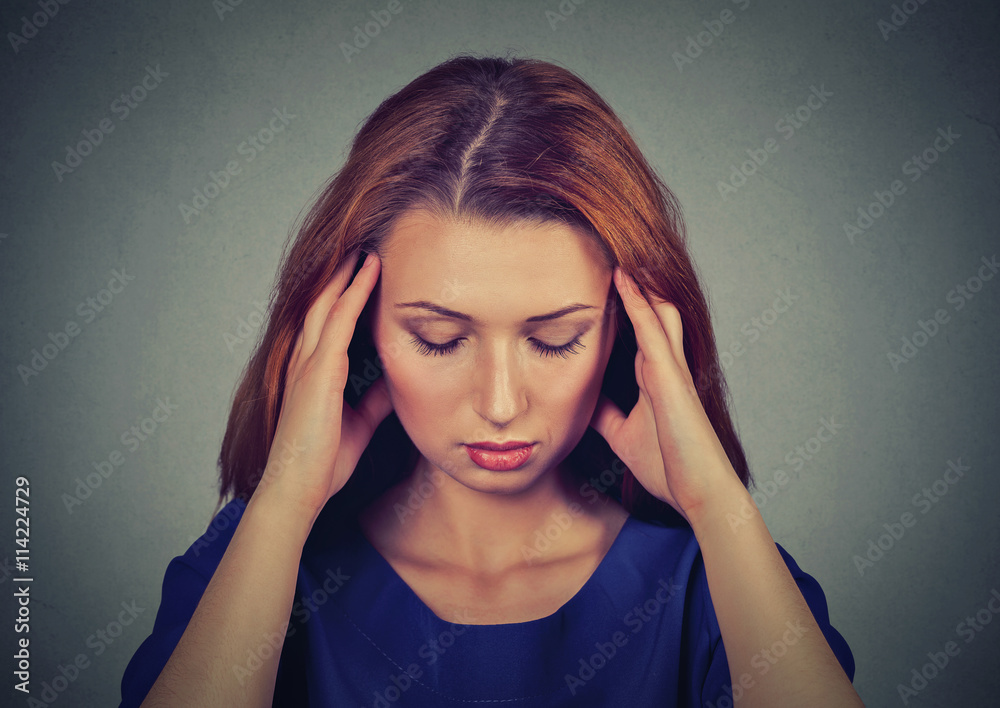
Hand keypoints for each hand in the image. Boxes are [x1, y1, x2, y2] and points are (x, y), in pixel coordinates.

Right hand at [257, 250, 393, 516]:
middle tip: (363, 245)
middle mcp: (305, 359)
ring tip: (367, 246)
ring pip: (328, 302)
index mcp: (313, 371)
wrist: (299, 486)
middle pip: (323, 302)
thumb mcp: (360, 421)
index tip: (365, 271)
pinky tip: (368, 272)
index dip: (345, 294)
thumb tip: (397, 381)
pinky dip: (353, 293)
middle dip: (342, 274)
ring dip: (347, 273)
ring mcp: (308, 362)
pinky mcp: (318, 370)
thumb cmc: (323, 459)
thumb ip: (375, 398)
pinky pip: (337, 320)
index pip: (329, 321)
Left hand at [589, 267, 739, 523]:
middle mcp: (664, 367)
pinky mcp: (672, 376)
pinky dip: (638, 303)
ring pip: (656, 311)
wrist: (698, 493)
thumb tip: (582, 403)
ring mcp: (671, 368)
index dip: (622, 305)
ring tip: (615, 249)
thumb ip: (607, 415)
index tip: (598, 281)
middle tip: (607, 253)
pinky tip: (624, 280)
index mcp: (653, 378)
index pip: (637, 331)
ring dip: (637, 282)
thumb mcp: (623, 435)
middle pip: (650, 312)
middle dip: (633, 285)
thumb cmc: (669, 466)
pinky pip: (654, 330)